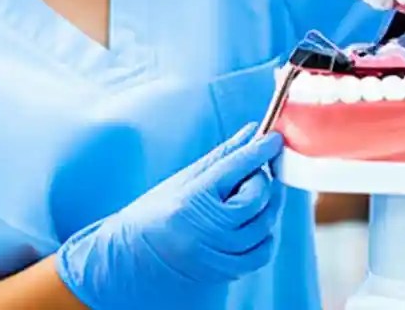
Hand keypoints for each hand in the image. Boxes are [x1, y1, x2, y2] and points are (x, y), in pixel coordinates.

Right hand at [56, 123, 285, 309]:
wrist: (130, 259)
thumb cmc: (154, 213)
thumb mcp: (184, 179)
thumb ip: (222, 156)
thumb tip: (253, 131)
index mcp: (192, 199)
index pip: (236, 168)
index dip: (261, 150)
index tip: (275, 138)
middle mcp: (205, 228)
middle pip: (256, 197)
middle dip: (264, 179)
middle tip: (259, 170)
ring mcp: (216, 254)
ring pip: (264, 225)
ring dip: (268, 206)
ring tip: (255, 195)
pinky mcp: (223, 272)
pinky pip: (261, 253)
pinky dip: (266, 235)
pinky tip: (255, 224)